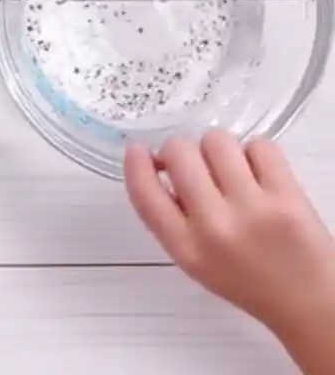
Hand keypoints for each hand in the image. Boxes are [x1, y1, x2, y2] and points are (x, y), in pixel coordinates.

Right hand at [125, 134, 334, 338]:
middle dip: (179, 150)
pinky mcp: (288, 197)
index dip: (135, 164)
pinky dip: (255, 152)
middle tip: (194, 163)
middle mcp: (214, 227)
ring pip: (218, 141)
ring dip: (218, 148)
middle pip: (180, 153)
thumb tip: (164, 169)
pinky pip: (260, 146)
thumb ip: (174, 220)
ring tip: (230, 168)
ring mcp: (253, 209)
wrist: (309, 302)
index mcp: (186, 248)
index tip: (137, 150)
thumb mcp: (196, 261)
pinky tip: (258, 172)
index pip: (145, 194)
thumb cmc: (248, 280)